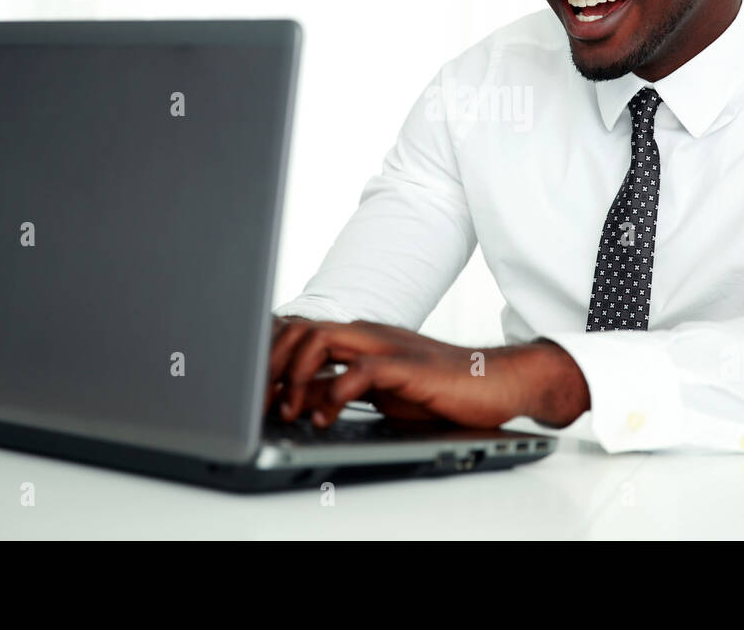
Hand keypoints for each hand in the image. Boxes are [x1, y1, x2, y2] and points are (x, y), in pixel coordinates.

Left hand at [265, 317, 589, 428]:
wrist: (495, 381)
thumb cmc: (439, 387)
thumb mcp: (375, 391)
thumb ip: (334, 388)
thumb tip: (292, 398)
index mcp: (358, 336)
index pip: (298, 330)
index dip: (266, 355)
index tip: (248, 390)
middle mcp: (367, 333)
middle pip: (300, 327)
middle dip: (270, 363)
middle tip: (262, 403)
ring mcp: (386, 345)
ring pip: (320, 338)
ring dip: (294, 375)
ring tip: (290, 410)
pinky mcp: (406, 366)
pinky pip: (359, 369)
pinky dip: (333, 392)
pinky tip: (324, 416)